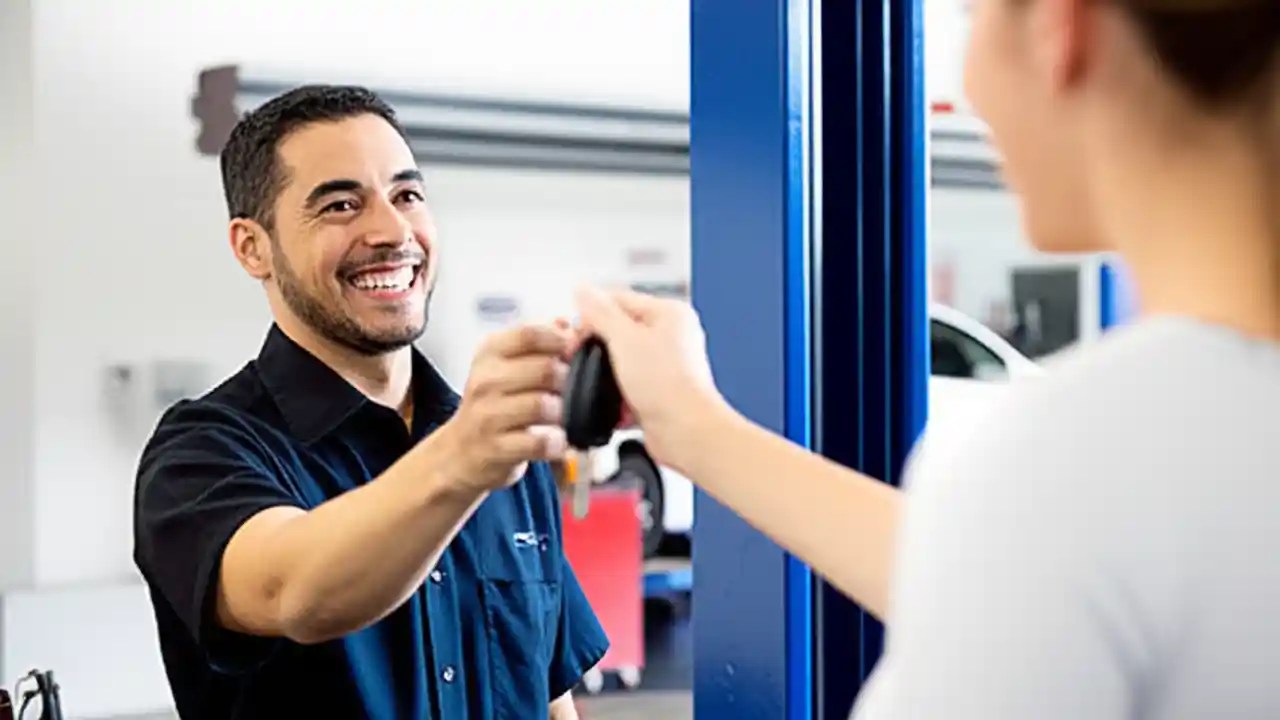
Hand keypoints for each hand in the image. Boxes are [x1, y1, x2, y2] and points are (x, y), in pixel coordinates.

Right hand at [437, 322, 572, 492]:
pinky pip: (539, 442)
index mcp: (490, 353)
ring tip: (565, 415)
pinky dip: (556, 443)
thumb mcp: (506, 365)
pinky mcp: (495, 447)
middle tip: (574, 388)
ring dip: (563, 412)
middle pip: (543, 369)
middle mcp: (485, 380)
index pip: (530, 334)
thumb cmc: (492, 403)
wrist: (461, 450)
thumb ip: (537, 342)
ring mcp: (488, 415)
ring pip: (542, 405)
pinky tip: (558, 440)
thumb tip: (567, 322)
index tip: (575, 349)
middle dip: (568, 379)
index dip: (561, 340)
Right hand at [572, 285, 727, 467]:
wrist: (686, 432)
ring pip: (621, 362)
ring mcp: (666, 366)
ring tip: (599, 384)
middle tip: (579, 358)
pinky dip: (617, 396)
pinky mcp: (659, 393)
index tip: (573, 333)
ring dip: (606, 375)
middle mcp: (671, 337)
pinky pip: (628, 388)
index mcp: (669, 314)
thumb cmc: (669, 386)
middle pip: (619, 331)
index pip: (618, 300)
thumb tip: (582, 290)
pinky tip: (612, 404)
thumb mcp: (624, 339)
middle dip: (597, 347)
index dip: (590, 315)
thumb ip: (600, 313)